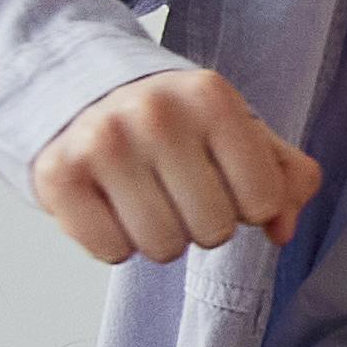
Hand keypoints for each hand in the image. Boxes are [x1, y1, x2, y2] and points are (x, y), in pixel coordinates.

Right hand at [28, 64, 323, 267]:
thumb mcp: (241, 133)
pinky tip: (112, 206)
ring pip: (163, 248)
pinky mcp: (59, 174)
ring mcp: (102, 141)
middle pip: (213, 230)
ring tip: (148, 199)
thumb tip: (282, 229)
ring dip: (161, 238)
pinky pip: (111, 251)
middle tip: (181, 193)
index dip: (249, 205)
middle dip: (204, 224)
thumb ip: (287, 178)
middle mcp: (156, 113)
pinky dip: (116, 242)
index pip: (263, 201)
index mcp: (212, 97)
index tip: (225, 182)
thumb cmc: (178, 125)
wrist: (86, 95)